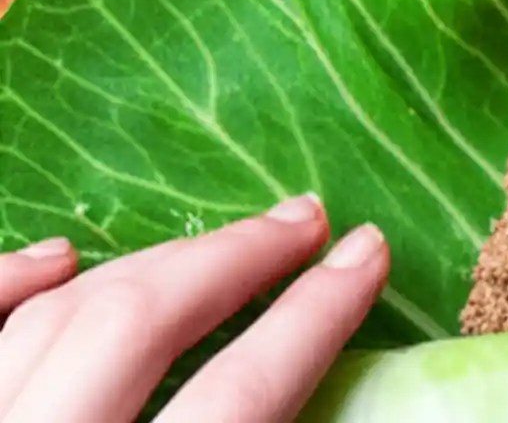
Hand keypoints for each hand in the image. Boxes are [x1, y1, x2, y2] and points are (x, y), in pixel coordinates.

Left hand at [0, 195, 387, 422]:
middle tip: (303, 222)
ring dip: (145, 264)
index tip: (366, 254)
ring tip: (213, 242)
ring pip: (56, 316)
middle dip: (238, 258)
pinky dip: (9, 280)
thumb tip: (316, 386)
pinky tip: (57, 257)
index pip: (245, 391)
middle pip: (146, 324)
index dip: (316, 315)